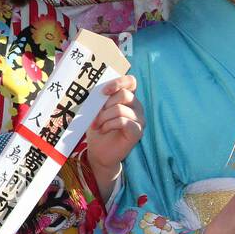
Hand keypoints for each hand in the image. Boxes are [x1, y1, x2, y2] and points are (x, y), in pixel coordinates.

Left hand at [84, 75, 143, 196]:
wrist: (99, 152)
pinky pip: (123, 121)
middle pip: (124, 94)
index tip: (103, 91)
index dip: (118, 82)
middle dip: (104, 105)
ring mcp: (140, 120)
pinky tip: (103, 130)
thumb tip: (96, 91)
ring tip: (97, 125)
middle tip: (94, 115)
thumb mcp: (96, 110)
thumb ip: (99, 99)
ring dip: (103, 117)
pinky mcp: (137, 132)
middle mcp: (137, 107)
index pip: (131, 81)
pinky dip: (108, 125)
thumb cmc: (98, 128)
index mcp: (128, 98)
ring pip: (120, 109)